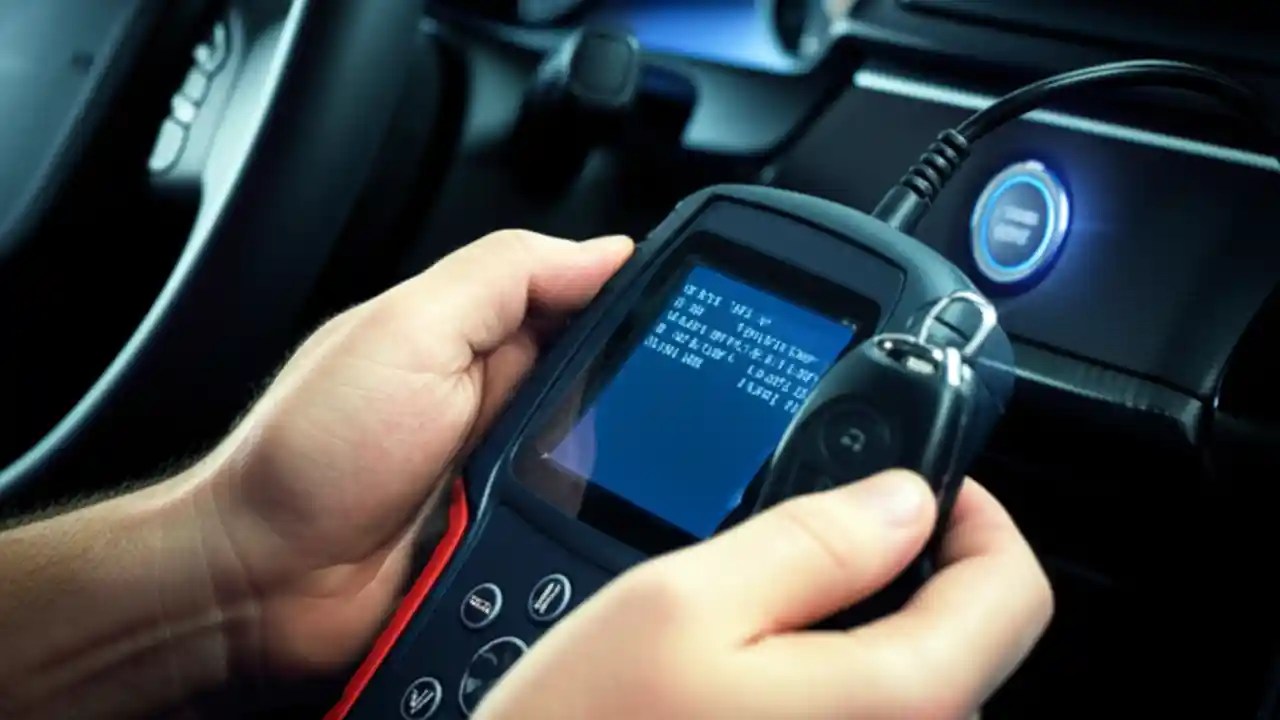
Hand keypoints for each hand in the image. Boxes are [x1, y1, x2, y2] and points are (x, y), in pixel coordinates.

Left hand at [190, 230, 633, 676]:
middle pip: (611, 384)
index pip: (589, 299)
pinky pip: (581, 527)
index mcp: (479, 334)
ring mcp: (508, 473)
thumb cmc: (310, 453)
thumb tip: (605, 250)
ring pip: (608, 463)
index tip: (689, 320)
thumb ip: (504, 276)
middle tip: (644, 420)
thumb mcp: (407, 329)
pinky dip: (593, 530)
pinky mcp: (512, 539)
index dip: (640, 304)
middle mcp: (499, 399)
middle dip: (638, 401)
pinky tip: (594, 531)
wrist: (260, 583)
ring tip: (605, 484)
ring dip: (615, 475)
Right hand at [476, 471, 1052, 719]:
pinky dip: (835, 682)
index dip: (976, 516)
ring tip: (764, 619)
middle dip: (912, 572)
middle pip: (970, 640)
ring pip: (917, 684)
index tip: (923, 485)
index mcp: (896, 704)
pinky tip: (751, 682)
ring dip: (865, 628)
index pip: (1014, 591)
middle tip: (815, 544)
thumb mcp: (683, 604)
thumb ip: (812, 541)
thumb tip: (905, 500)